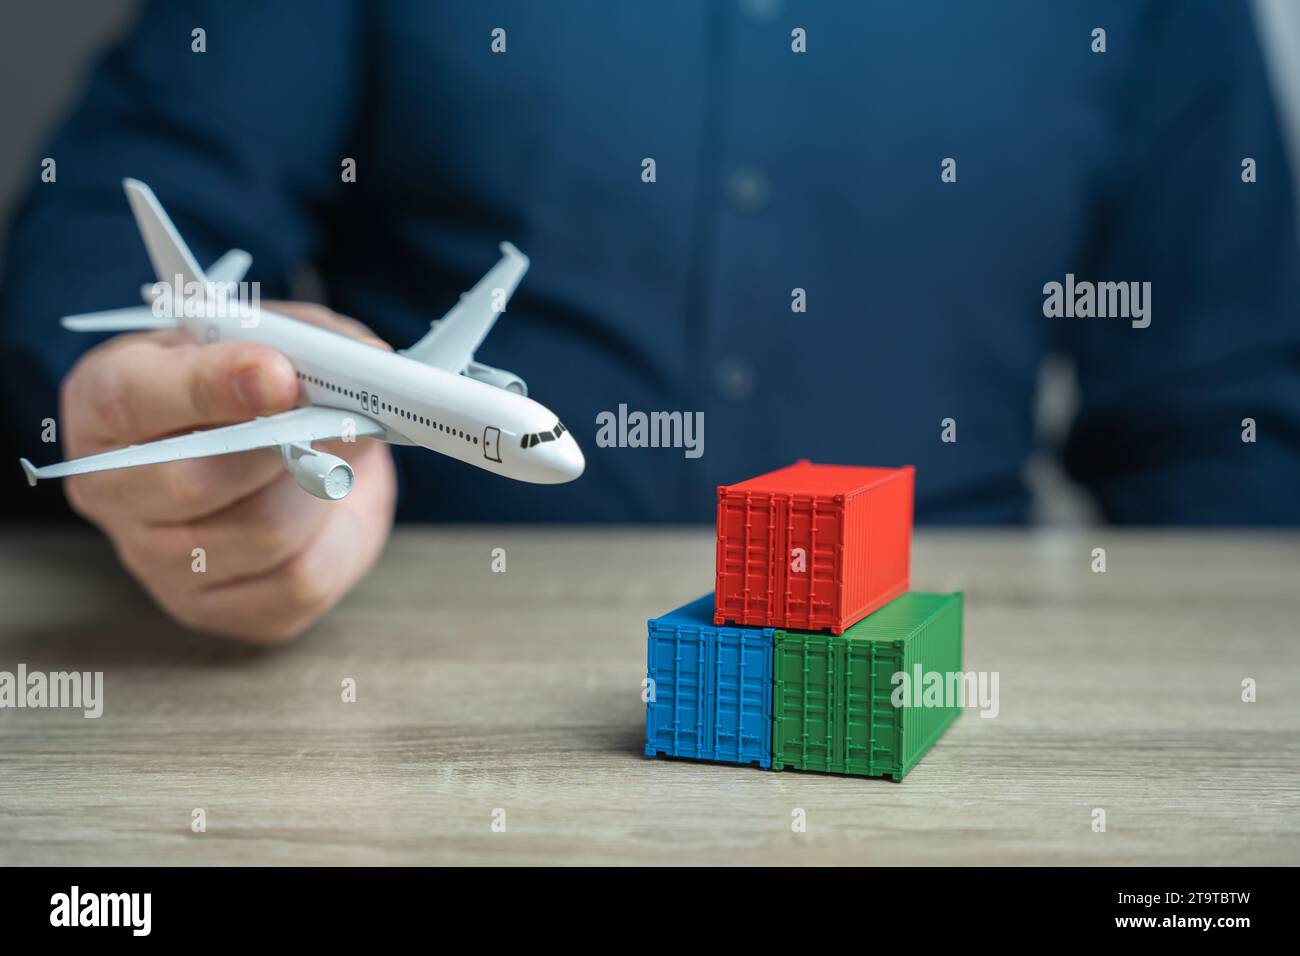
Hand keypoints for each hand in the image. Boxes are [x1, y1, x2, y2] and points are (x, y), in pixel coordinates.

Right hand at [60, 302, 396, 642]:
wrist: (286, 457)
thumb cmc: (265, 389)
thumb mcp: (280, 339)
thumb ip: (313, 343)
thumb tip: (367, 363)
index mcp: (105, 401)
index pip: (131, 401)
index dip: (208, 387)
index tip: (279, 376)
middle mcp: (111, 488)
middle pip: (192, 482)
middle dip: (283, 448)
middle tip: (340, 420)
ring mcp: (154, 558)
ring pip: (259, 533)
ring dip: (318, 492)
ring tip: (337, 462)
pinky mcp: (211, 607)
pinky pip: (294, 582)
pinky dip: (335, 541)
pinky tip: (330, 512)